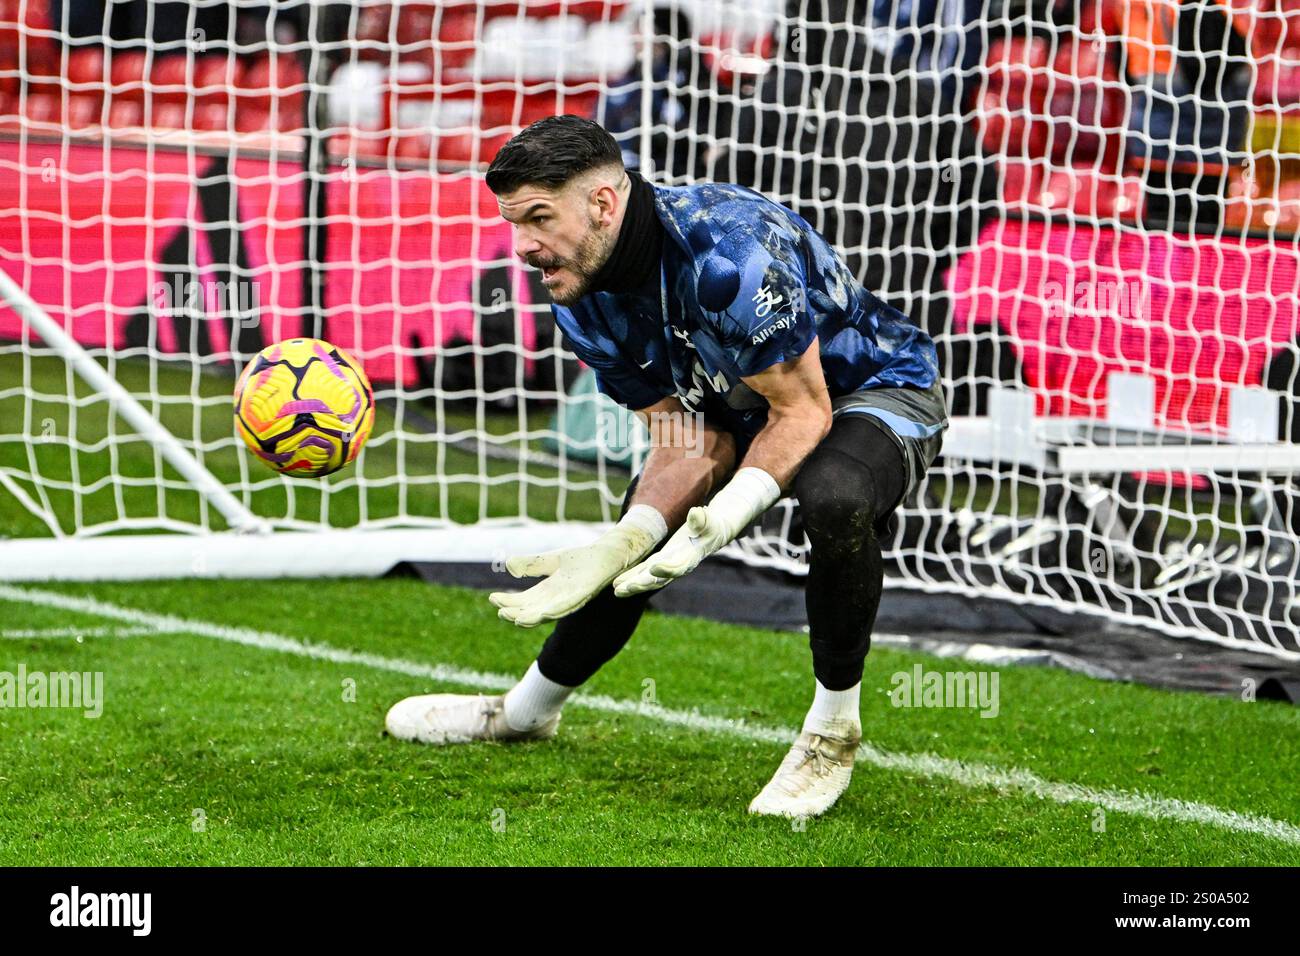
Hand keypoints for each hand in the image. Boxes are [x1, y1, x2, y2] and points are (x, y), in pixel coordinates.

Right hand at [488, 506, 665, 626]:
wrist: (609, 553)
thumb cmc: (583, 559)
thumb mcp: (551, 560)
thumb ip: (532, 564)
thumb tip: (508, 565)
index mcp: (549, 592)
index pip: (525, 601)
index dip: (509, 602)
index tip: (492, 599)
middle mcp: (560, 598)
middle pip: (534, 610)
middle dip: (517, 613)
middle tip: (501, 613)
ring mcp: (573, 597)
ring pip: (550, 612)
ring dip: (533, 618)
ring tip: (517, 620)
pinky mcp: (587, 592)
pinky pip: (571, 604)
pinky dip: (557, 609)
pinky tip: (545, 613)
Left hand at [613, 466, 780, 596]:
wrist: (710, 534)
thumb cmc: (710, 526)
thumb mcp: (708, 521)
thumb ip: (702, 519)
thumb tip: (696, 512)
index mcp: (690, 557)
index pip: (679, 566)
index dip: (668, 569)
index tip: (654, 569)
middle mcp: (678, 565)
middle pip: (660, 578)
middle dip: (643, 583)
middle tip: (627, 588)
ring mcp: (667, 566)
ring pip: (648, 579)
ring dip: (633, 585)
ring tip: (617, 591)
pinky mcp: (659, 562)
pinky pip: (643, 572)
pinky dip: (631, 577)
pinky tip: (617, 583)